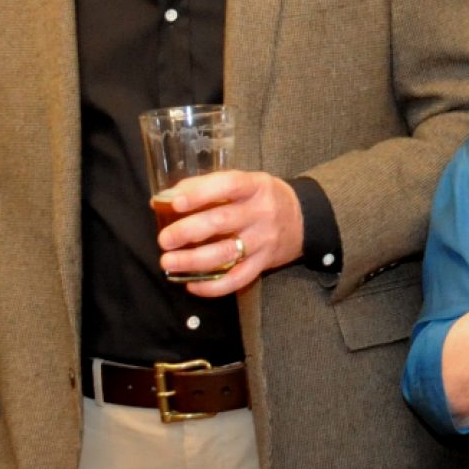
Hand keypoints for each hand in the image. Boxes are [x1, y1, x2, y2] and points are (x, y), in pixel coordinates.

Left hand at [156, 170, 303, 295]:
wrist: (304, 219)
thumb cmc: (264, 198)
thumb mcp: (246, 182)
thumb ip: (209, 186)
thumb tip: (166, 198)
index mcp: (255, 186)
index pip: (228, 185)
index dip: (201, 193)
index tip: (176, 203)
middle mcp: (261, 213)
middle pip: (222, 222)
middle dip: (188, 231)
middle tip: (164, 239)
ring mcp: (263, 240)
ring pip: (226, 253)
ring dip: (193, 261)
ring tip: (169, 263)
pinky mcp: (264, 264)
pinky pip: (238, 279)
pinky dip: (213, 286)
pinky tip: (192, 285)